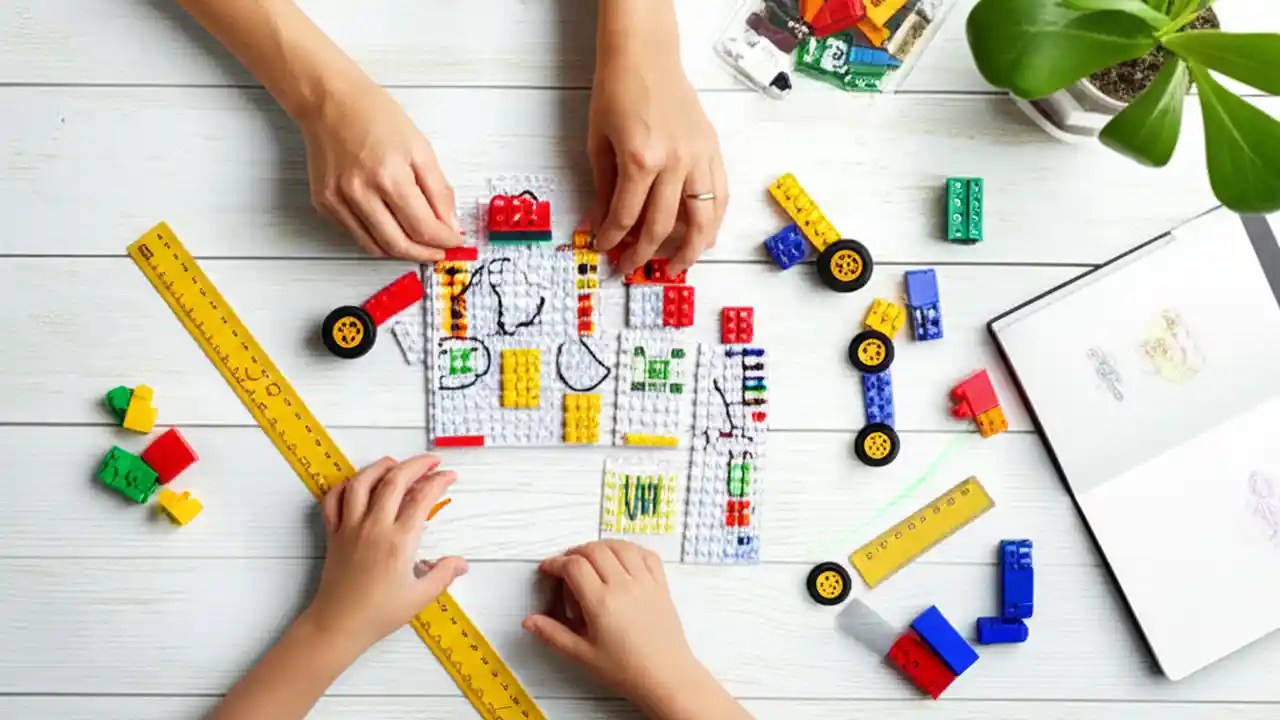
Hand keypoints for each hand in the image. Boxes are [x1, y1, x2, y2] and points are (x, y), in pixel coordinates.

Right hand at [300, 80, 462, 261]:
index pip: (423, 227)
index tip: (455, 240)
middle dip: (424, 253)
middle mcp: (360, 192)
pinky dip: (378, 238)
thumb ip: (439, 190)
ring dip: (401, 251)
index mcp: (389, 176)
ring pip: (375, 247)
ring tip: (418, 244)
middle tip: (439, 251)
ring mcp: (338, 201)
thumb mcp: (420, 147)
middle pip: (399, 244)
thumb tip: (450, 224)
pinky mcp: (324, 203)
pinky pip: (356, 234)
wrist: (329, 101)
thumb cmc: (374, 116)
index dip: (444, 240)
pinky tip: (392, 228)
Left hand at [304, 455, 466, 649]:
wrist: (338, 625)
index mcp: (399, 541)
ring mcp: (351, 528)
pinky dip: (344, 486)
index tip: (448, 476)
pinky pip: (334, 501)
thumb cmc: (378, 614)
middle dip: (416, 464)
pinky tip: (357, 484)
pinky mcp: (334, 534)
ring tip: (395, 463)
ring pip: (362, 483)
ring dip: (380, 467)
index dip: (438, 481)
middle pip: (394, 481)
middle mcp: (374, 527)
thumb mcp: (420, 597)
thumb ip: (443, 575)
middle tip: (431, 461)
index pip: (422, 498)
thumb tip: (462, 563)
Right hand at [521, 540, 702, 706]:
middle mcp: (624, 586)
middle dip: (575, 552)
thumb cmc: (626, 669)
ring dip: (601, 546)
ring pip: (620, 546)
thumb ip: (554, 634)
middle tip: (567, 566)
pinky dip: (630, 549)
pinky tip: (622, 559)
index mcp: (602, 603)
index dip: (556, 563)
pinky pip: (646, 554)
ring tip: (591, 559)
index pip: (574, 566)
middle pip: (594, 549)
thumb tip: (530, 622)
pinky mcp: (661, 585)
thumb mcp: (582, 655)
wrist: (665, 677)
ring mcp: (645, 582)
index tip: (548, 569)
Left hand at [589, 5, 726, 274]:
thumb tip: (598, 224)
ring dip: (690, 249)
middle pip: (662, 225)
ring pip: (702, 218)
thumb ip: (602, 188)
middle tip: (633, 268)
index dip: (612, 238)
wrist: (645, 55)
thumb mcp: (599, 142)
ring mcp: (698, 156)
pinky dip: (714, 220)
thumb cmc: (617, 91)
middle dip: (645, 253)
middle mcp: (674, 162)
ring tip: (678, 267)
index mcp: (640, 159)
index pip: (626, 215)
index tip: (604, 250)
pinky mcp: (712, 149)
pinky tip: (704, 236)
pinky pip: (719, 194)